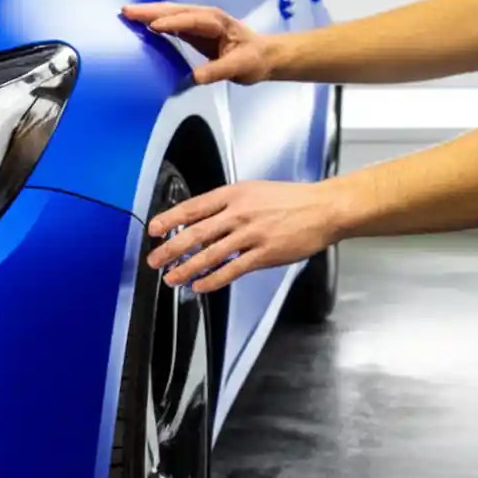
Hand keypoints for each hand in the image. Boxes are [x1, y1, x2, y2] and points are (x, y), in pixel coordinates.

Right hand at [122, 3, 282, 85]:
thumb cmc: (253, 60)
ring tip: (128, 12)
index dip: (173, 23)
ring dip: (149, 12)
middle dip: (152, 10)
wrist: (263, 56)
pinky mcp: (193, 29)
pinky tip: (141, 22)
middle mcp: (206, 17)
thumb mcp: (240, 67)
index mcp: (218, 23)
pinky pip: (171, 21)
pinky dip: (155, 20)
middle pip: (176, 11)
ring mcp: (199, 21)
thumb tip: (194, 77)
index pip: (192, 20)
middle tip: (128, 10)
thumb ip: (217, 71)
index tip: (153, 27)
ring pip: (171, 13)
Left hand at [146, 181, 344, 292]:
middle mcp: (239, 213)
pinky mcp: (265, 253)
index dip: (169, 219)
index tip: (153, 229)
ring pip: (210, 254)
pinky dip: (213, 279)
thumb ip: (227, 205)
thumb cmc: (290, 200)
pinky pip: (233, 270)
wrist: (325, 208)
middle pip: (195, 233)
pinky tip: (200, 286)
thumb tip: (199, 219)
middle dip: (170, 249)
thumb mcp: (253, 191)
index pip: (193, 207)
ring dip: (186, 268)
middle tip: (154, 260)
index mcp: (233, 194)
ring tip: (171, 278)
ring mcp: (252, 234)